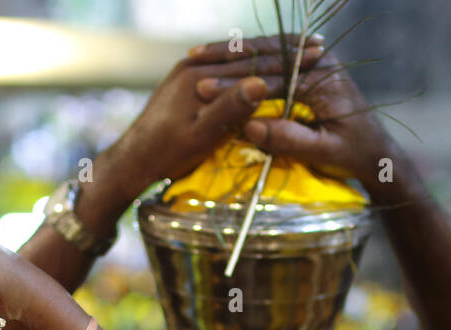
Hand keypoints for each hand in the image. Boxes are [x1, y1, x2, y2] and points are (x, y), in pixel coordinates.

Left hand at [89, 37, 325, 206]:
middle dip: (283, 50)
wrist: (130, 161)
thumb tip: (260, 83)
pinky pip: (224, 67)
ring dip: (268, 54)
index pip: (252, 60)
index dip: (287, 58)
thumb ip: (230, 110)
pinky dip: (247, 66)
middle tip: (319, 47)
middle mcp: (192, 65)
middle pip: (246, 52)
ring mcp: (187, 72)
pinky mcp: (186, 84)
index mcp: (198, 74)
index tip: (319, 55)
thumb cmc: (165, 154)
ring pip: (236, 56)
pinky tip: (266, 70)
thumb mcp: (200, 136)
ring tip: (300, 53)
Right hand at [191, 35, 389, 188]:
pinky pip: (271, 55)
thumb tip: (252, 127)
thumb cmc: (351, 153)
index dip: (235, 84)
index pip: (272, 77)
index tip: (204, 90)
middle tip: (193, 66)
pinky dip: (244, 56)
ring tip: (196, 55)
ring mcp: (313, 59)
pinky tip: (218, 57)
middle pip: (266, 54)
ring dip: (231, 52)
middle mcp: (319, 60)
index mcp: (324, 77)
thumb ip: (291, 139)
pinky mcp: (306, 65)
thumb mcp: (324, 152)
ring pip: (266, 49)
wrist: (375, 149)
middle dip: (227, 62)